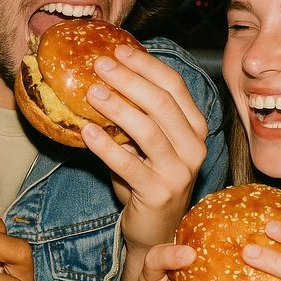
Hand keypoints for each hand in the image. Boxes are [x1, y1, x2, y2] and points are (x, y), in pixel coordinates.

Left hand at [82, 44, 207, 252]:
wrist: (155, 231)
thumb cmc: (148, 180)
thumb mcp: (148, 143)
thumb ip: (137, 113)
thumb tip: (103, 74)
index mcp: (195, 127)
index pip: (174, 86)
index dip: (146, 65)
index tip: (118, 49)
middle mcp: (194, 147)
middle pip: (162, 102)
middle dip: (129, 79)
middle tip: (99, 65)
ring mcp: (179, 171)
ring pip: (148, 129)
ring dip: (117, 107)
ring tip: (91, 92)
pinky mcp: (159, 193)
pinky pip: (129, 164)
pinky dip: (105, 146)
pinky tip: (86, 131)